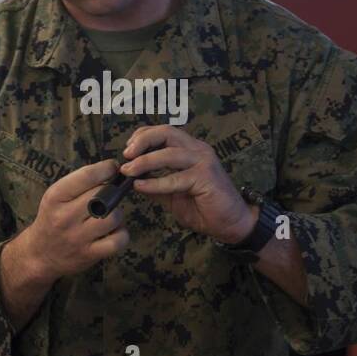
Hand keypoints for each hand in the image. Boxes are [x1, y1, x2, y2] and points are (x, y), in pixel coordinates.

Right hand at [17, 159, 131, 282]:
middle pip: (103, 196)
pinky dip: (121, 235)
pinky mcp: (89, 254)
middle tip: (108, 196)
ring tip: (109, 215)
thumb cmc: (53, 218)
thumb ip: (80, 183)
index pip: (87, 175)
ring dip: (117, 215)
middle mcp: (65, 216)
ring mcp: (77, 237)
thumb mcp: (56, 196)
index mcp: (56, 196)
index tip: (112, 168)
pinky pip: (117, 241)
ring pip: (113, 218)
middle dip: (111, 192)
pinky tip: (113, 232)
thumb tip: (112, 170)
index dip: (106, 168)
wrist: (40, 254)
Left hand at [119, 124, 254, 243]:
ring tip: (128, 171)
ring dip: (145, 161)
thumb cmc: (204, 207)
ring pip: (169, 153)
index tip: (127, 149)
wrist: (231, 223)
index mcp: (190, 149)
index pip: (163, 132)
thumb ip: (156, 183)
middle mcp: (198, 150)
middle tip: (126, 155)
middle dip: (142, 140)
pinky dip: (156, 182)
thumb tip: (132, 179)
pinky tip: (142, 186)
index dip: (142, 136)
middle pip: (166, 133)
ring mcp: (203, 162)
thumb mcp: (173, 193)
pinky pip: (175, 178)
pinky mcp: (206, 178)